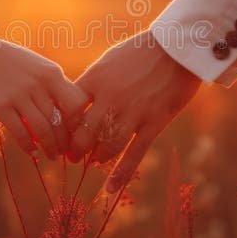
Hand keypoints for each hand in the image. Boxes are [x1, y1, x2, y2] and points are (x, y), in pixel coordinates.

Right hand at [0, 29, 87, 159]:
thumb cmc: (7, 59)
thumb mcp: (35, 64)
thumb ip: (51, 84)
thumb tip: (65, 109)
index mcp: (52, 73)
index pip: (76, 104)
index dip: (77, 122)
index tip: (73, 132)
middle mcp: (39, 84)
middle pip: (60, 121)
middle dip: (64, 141)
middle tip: (64, 152)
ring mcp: (19, 95)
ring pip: (43, 130)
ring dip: (50, 147)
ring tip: (51, 155)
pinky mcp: (0, 106)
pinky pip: (20, 133)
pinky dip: (28, 147)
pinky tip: (32, 153)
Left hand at [67, 29, 200, 192]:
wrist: (177, 48)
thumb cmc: (140, 51)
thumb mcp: (109, 60)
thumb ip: (92, 82)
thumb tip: (75, 99)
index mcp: (95, 80)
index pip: (69, 112)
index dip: (62, 128)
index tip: (59, 136)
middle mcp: (110, 98)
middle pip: (83, 134)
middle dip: (75, 149)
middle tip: (71, 156)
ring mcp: (132, 113)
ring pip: (106, 147)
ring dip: (96, 158)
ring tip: (92, 161)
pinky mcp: (153, 123)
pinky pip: (134, 154)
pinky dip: (120, 175)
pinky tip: (110, 189)